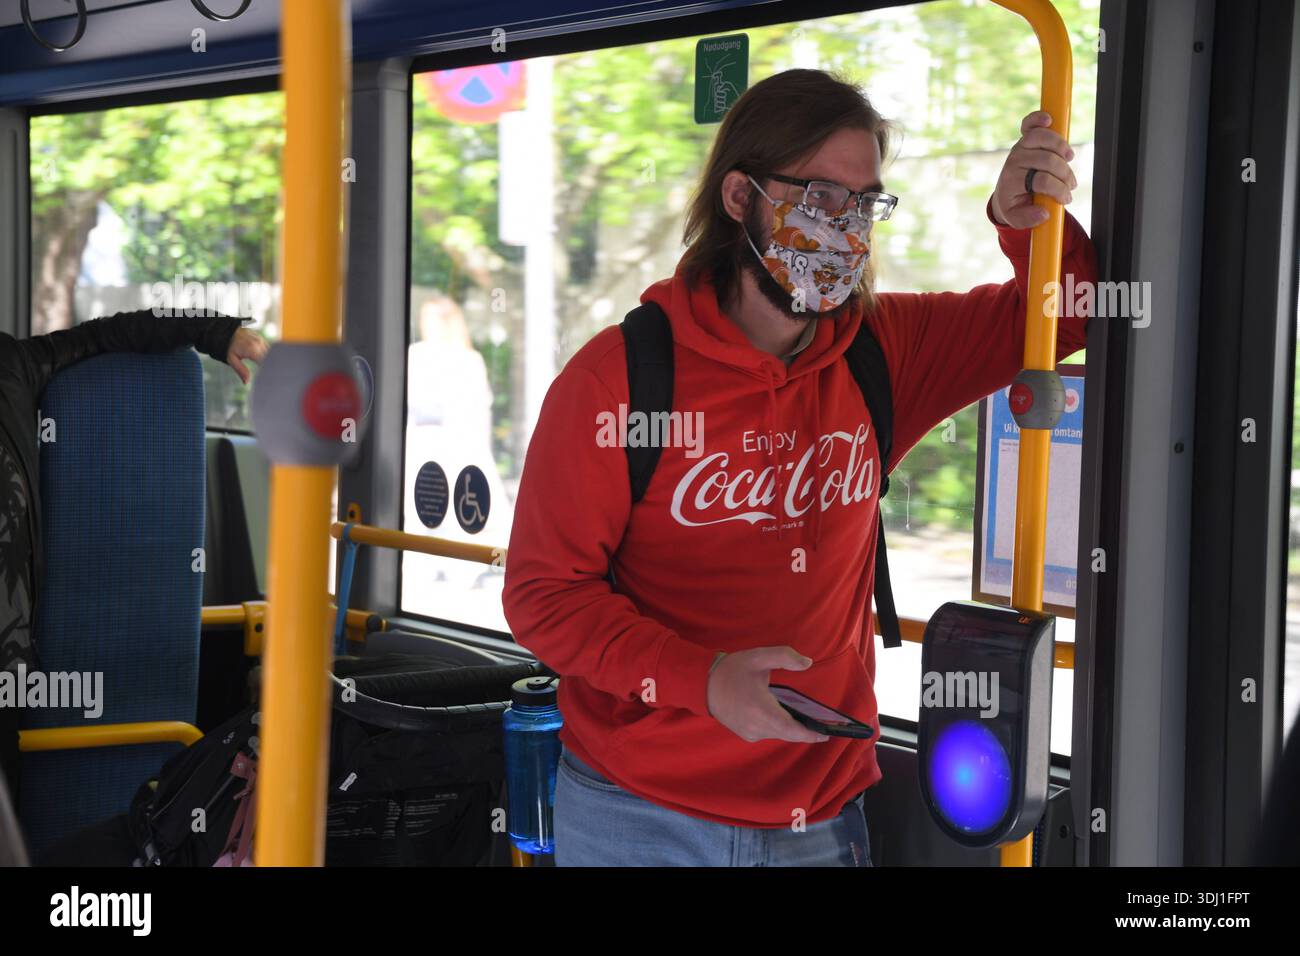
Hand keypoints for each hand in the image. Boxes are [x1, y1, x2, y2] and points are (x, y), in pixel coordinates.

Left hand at [225, 327, 267, 384]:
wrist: (227, 331)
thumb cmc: (228, 346)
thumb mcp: (232, 359)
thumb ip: (241, 371)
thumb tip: (246, 382)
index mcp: (252, 350)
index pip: (266, 363)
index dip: (269, 371)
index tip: (269, 379)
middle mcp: (259, 344)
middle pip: (271, 358)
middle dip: (272, 367)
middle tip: (271, 377)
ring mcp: (261, 340)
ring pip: (272, 353)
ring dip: (271, 361)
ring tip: (270, 370)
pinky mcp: (262, 339)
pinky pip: (269, 349)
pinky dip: (269, 356)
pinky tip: (268, 362)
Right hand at [706, 646, 828, 743]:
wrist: (703, 684)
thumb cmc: (732, 670)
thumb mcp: (758, 657)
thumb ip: (784, 656)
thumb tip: (808, 662)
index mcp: (760, 709)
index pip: (790, 729)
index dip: (809, 734)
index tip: (826, 733)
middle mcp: (756, 726)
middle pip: (788, 734)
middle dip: (805, 731)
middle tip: (824, 726)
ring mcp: (750, 732)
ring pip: (779, 734)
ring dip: (792, 728)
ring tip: (809, 721)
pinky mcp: (746, 734)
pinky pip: (769, 733)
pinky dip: (780, 727)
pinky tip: (787, 718)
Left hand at [990, 110, 1077, 228]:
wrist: (1006, 194)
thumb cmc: (1014, 205)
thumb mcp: (1016, 219)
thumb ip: (1027, 219)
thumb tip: (1043, 213)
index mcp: (1012, 181)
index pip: (1042, 180)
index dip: (1058, 189)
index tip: (1066, 199)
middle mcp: (1015, 161)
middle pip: (1048, 160)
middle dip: (1064, 174)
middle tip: (1070, 185)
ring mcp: (1020, 147)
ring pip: (1043, 138)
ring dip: (1062, 148)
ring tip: (1069, 159)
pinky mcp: (1025, 138)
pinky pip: (1029, 123)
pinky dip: (1039, 119)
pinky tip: (1049, 120)